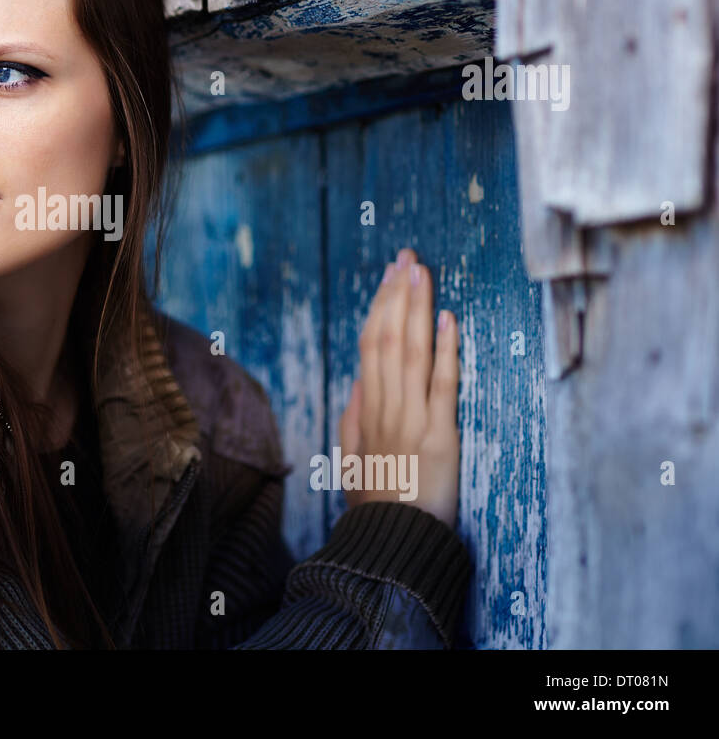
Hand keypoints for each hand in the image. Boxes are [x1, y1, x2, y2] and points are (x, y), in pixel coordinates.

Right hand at [338, 247, 460, 527]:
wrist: (391, 542)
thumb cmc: (374, 504)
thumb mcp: (352, 461)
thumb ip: (354, 420)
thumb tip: (358, 382)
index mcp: (367, 409)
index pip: (370, 346)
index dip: (380, 307)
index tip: (389, 278)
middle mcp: (386, 406)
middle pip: (388, 338)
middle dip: (397, 294)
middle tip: (406, 257)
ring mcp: (412, 418)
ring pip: (410, 352)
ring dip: (416, 308)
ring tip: (421, 272)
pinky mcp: (440, 436)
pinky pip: (441, 385)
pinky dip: (445, 350)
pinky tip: (447, 319)